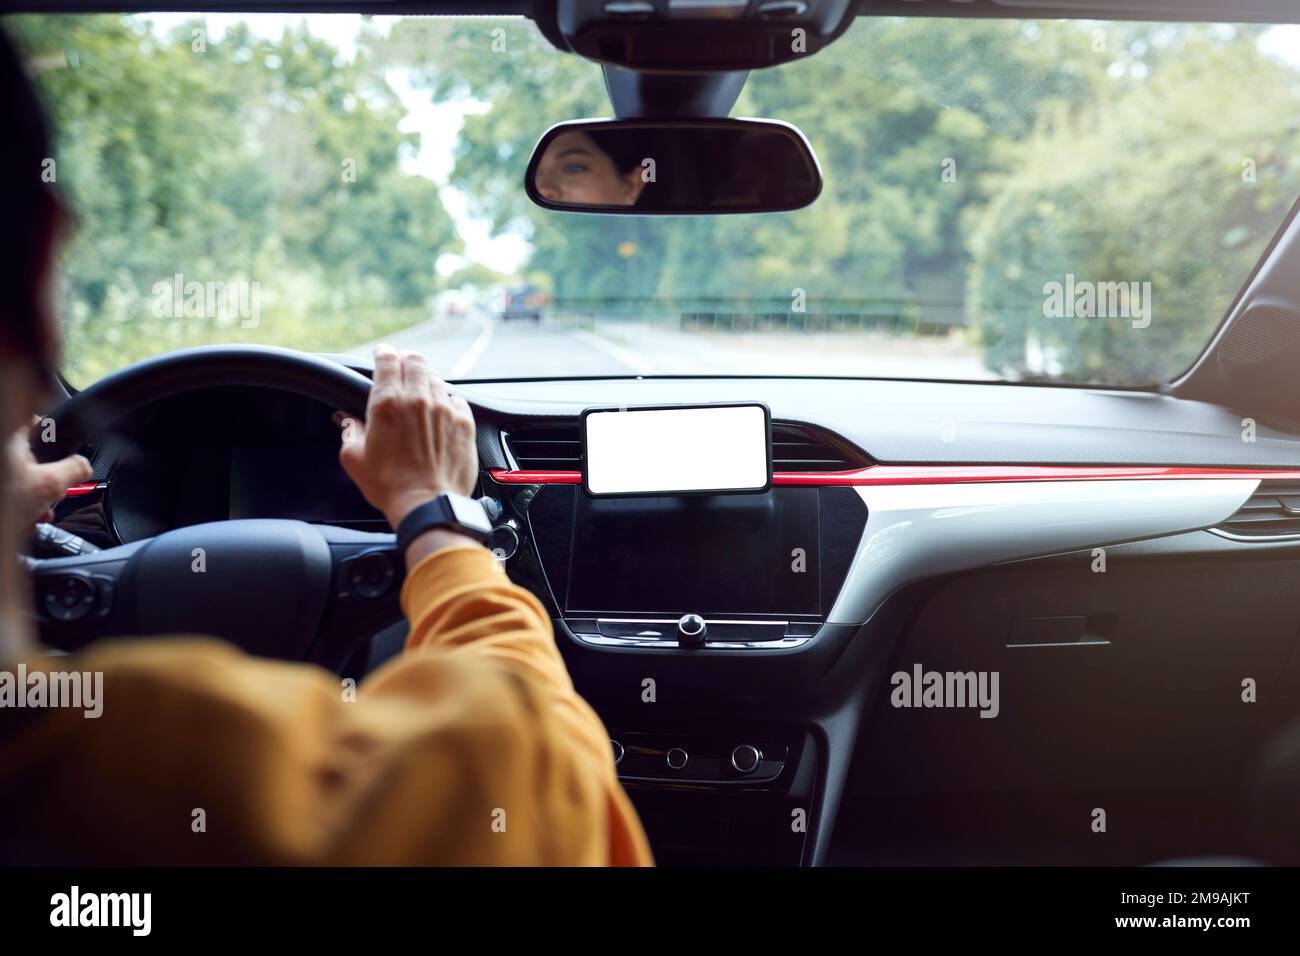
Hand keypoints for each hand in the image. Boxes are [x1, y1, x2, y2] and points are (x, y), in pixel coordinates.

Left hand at [6, 416, 92, 527]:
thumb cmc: (6, 502)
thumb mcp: (50, 484)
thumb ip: (74, 470)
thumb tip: (84, 466)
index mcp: (11, 440)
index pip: (36, 423)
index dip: (52, 433)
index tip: (61, 448)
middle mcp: (4, 453)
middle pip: (28, 457)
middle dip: (44, 479)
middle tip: (50, 493)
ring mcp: (3, 472)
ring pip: (16, 478)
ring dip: (32, 497)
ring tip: (37, 514)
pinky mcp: (4, 490)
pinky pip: (10, 493)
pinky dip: (17, 506)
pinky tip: (21, 522)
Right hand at [336, 346, 477, 528]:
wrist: (428, 504)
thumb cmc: (389, 485)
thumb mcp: (354, 459)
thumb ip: (350, 431)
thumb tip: (348, 421)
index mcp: (387, 403)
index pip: (386, 360)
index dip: (384, 354)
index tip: (383, 355)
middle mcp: (418, 400)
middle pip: (415, 361)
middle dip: (407, 361)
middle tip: (403, 367)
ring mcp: (444, 409)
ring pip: (436, 380)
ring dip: (427, 383)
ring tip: (422, 395)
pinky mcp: (464, 423)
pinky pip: (457, 400)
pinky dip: (449, 402)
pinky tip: (442, 413)